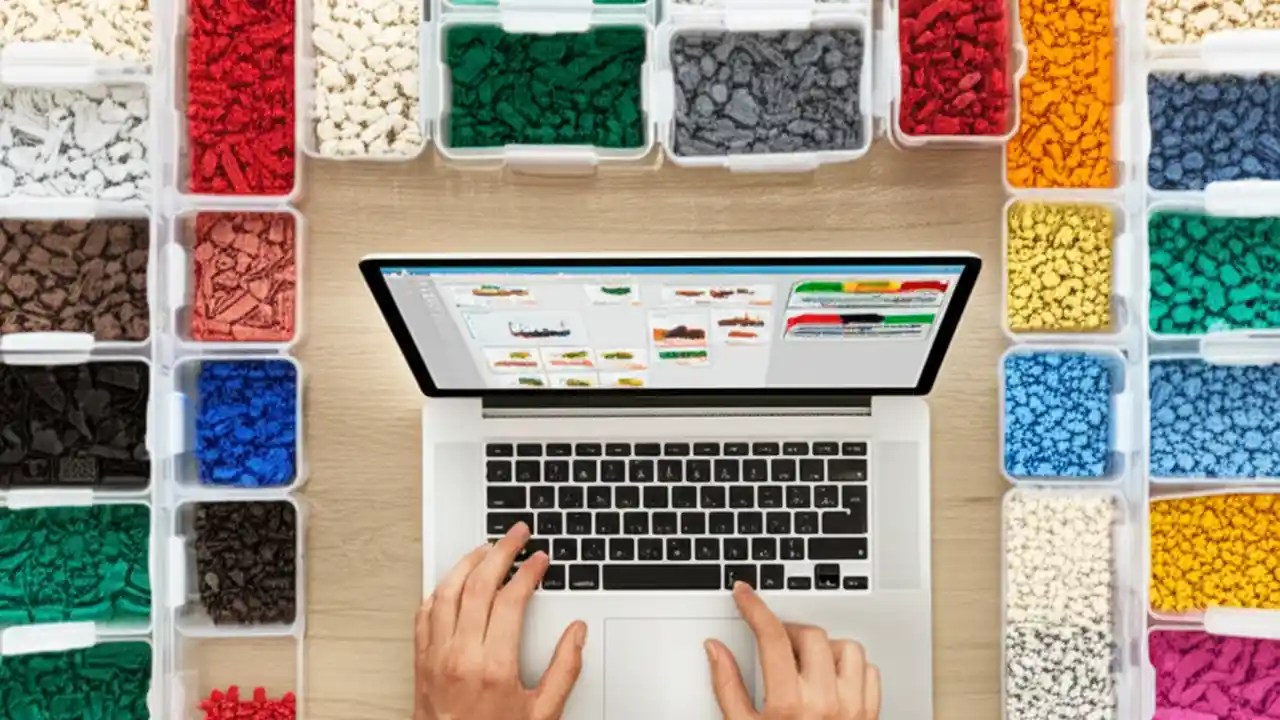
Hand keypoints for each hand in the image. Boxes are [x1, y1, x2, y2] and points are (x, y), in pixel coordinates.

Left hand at [415, 523, 586, 719]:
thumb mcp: (542, 715)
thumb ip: (564, 670)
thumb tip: (576, 633)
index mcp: (494, 667)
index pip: (512, 599)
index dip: (528, 572)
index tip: (540, 560)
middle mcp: (460, 656)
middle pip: (477, 584)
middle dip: (500, 551)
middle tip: (516, 535)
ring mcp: (436, 656)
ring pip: (446, 591)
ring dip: (467, 563)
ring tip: (485, 548)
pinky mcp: (420, 662)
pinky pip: (424, 613)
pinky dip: (439, 590)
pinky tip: (453, 582)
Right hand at [705, 583, 880, 719]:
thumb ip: (727, 686)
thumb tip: (715, 650)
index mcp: (789, 705)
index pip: (772, 637)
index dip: (755, 607)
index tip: (745, 593)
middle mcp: (826, 702)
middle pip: (810, 635)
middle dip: (789, 632)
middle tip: (776, 644)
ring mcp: (853, 708)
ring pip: (845, 647)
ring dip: (824, 647)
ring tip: (806, 664)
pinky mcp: (871, 715)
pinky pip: (869, 671)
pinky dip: (850, 668)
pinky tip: (831, 679)